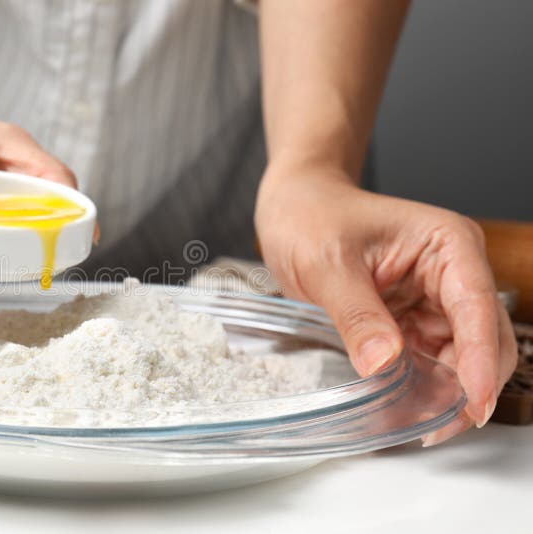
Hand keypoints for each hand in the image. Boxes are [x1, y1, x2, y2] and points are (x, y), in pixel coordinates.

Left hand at [255, 165, 516, 445]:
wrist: (292, 208)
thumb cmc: (311, 216)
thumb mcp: (326, 264)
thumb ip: (357, 314)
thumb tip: (383, 363)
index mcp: (445, 245)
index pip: (477, 307)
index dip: (480, 360)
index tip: (473, 403)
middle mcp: (450, 272)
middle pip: (484, 338)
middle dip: (470, 385)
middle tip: (440, 428)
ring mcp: (433, 298)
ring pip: (461, 356)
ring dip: (448, 391)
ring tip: (422, 426)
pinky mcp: (412, 318)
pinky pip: (430, 359)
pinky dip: (424, 385)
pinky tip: (406, 407)